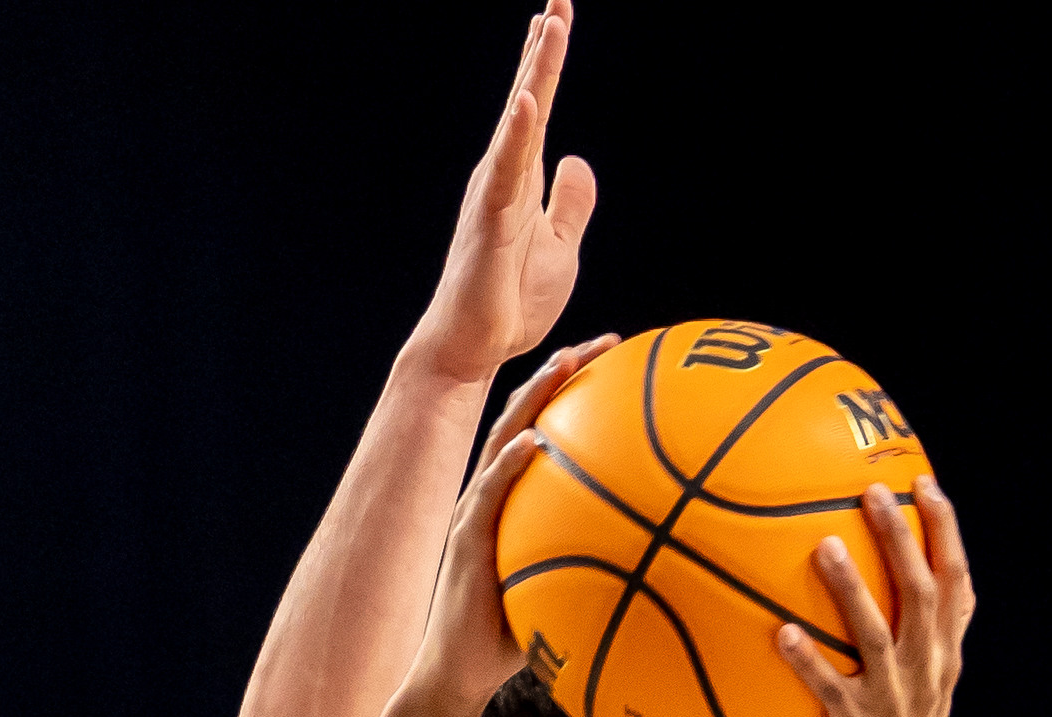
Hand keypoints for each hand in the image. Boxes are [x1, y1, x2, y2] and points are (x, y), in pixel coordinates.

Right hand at [409, 335, 616, 709]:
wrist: (459, 675)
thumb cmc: (516, 639)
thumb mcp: (570, 596)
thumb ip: (604, 569)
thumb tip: (674, 565)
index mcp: (519, 502)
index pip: (550, 431)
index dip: (581, 393)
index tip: (624, 363)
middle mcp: (495, 496)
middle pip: (528, 416)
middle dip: (563, 373)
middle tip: (606, 342)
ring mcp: (476, 513)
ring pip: (504, 439)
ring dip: (533, 399)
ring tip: (563, 364)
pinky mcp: (465, 540)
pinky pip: (488, 494)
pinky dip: (509, 464)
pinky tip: (533, 444)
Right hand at [413, 2, 596, 383]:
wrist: (474, 348)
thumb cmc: (510, 301)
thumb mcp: (561, 247)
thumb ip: (570, 203)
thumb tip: (577, 160)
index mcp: (520, 178)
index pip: (538, 108)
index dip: (546, 62)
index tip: (555, 14)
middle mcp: (503, 175)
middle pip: (529, 99)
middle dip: (543, 49)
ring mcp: (494, 195)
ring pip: (519, 123)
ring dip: (536, 74)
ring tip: (549, 25)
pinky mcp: (490, 222)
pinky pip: (506, 171)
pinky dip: (518, 135)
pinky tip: (529, 101)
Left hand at [777, 477, 975, 716]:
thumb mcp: (916, 689)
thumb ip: (906, 640)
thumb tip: (871, 583)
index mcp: (944, 655)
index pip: (956, 581)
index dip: (945, 531)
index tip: (923, 484)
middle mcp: (927, 670)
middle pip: (921, 591)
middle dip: (901, 538)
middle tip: (872, 493)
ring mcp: (894, 698)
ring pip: (876, 633)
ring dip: (851, 587)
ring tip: (824, 546)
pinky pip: (829, 686)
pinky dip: (807, 659)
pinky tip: (780, 633)